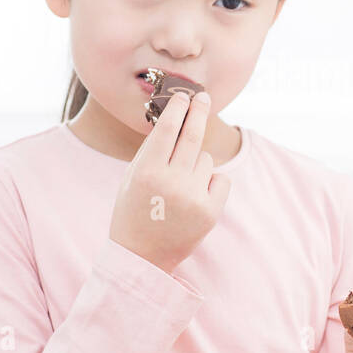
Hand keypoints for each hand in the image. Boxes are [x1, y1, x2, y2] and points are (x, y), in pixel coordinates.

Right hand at [108, 91, 230, 272]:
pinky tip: (194, 196)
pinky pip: (220, 178)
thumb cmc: (134, 211)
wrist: (142, 257)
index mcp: (146, 171)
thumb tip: (175, 117)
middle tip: (203, 97)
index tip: (184, 96)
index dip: (178, 108)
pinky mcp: (210, 212)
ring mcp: (193, 197)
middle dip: (198, 112)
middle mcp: (171, 182)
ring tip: (180, 185)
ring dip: (196, 163)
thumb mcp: (132, 178)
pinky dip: (210, 182)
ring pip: (205, 159)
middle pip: (192, 136)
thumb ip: (152, 150)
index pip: (167, 129)